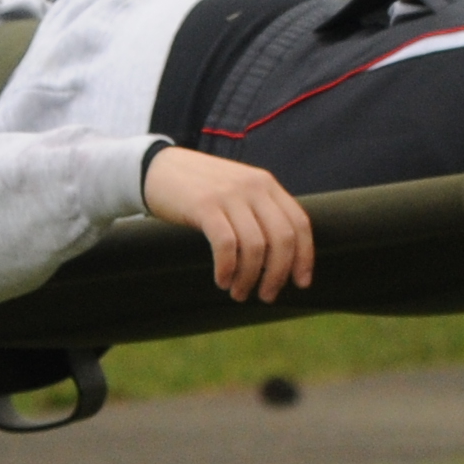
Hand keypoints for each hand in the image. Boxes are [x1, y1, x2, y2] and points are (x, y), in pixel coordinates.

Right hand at [147, 147, 314, 303]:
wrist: (158, 168)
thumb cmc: (200, 189)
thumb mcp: (238, 191)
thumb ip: (260, 212)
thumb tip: (280, 259)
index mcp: (266, 184)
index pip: (299, 223)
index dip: (304, 257)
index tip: (300, 283)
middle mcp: (253, 187)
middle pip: (282, 238)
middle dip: (278, 274)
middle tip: (266, 296)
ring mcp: (229, 195)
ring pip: (255, 246)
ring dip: (249, 277)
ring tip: (238, 293)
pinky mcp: (204, 205)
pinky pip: (226, 245)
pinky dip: (227, 269)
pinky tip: (222, 280)